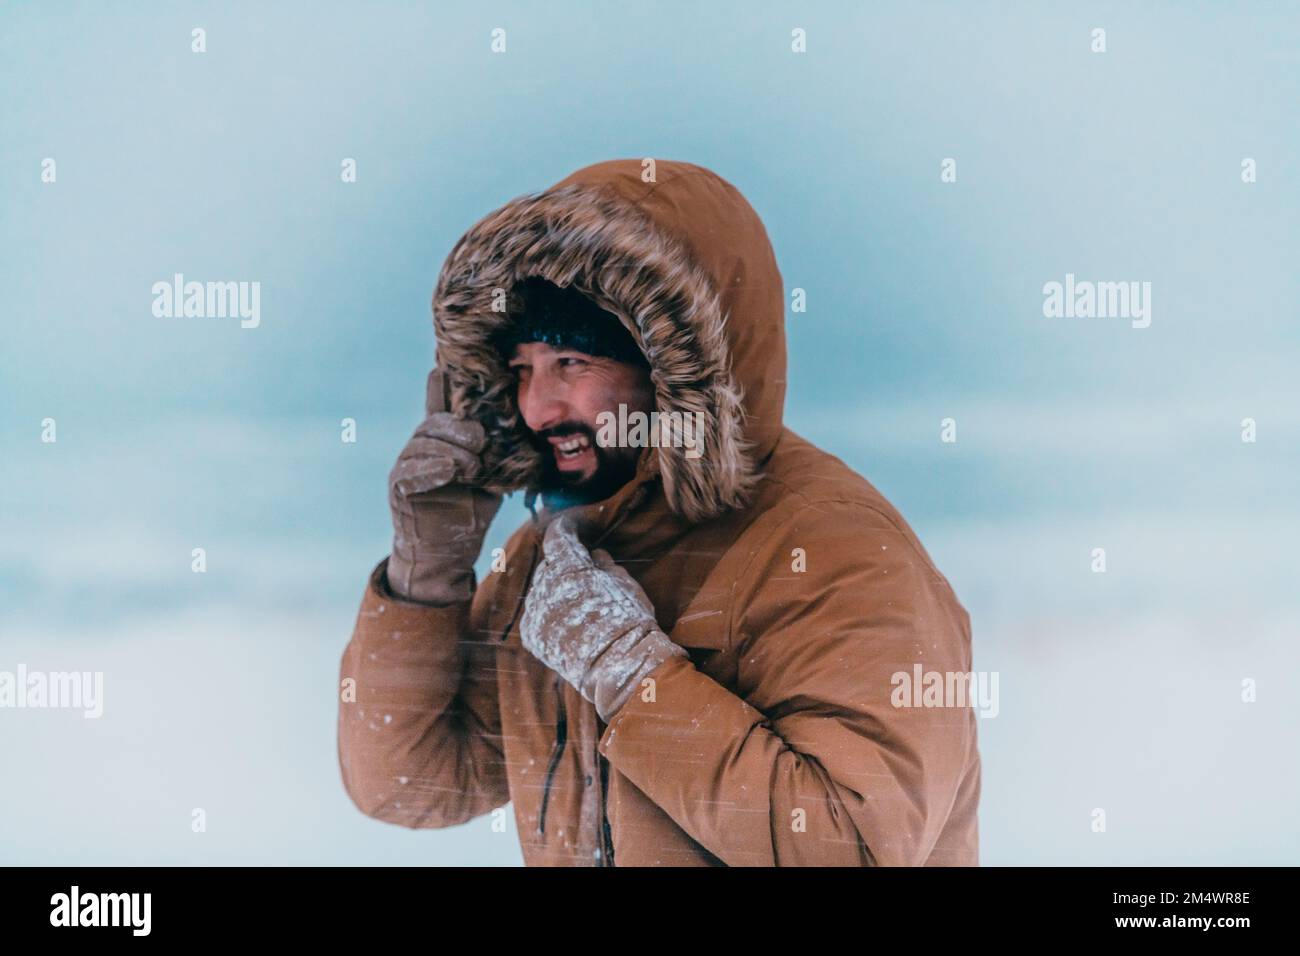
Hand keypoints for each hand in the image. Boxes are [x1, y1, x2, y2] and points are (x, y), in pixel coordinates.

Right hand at [386, 368, 502, 604]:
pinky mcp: (398, 487)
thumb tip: (521, 432)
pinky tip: (448, 470)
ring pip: (423, 443)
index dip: (441, 386)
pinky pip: (409, 470)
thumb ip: (497, 455)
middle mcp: (421, 447)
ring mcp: (406, 466)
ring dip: (450, 450)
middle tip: (481, 443)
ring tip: (470, 466)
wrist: (446, 555)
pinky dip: (431, 468)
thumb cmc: (469, 513)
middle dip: (459, 428)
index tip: (444, 365)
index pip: (440, 406)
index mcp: (443, 441)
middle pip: (434, 423)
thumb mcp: (491, 478)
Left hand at [520, 516, 687, 721]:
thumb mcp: (625, 584)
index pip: (558, 536)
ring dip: (556, 591)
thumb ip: (605, 565)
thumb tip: (595, 555)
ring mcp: (536, 613)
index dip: (565, 527)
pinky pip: (536, 615)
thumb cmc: (629, 622)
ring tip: (580, 604)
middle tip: (586, 574)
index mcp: (569, 568)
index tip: (572, 525)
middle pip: (550, 565)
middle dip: (564, 565)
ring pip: (541, 591)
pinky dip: (548, 614)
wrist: (619, 668)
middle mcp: (545, 587)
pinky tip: (568, 622)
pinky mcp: (533, 636)